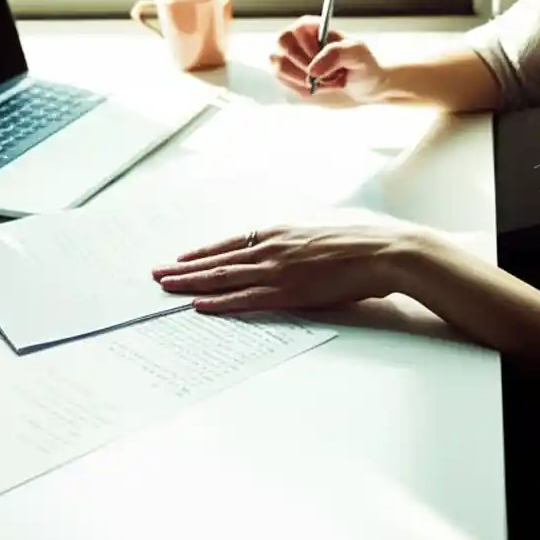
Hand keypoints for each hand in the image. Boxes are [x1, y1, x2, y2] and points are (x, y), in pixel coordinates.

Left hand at [150, 224, 423, 313]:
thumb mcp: (323, 235)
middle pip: (218, 260)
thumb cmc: (362, 245)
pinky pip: (243, 299)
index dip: (204, 252)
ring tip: (165, 287)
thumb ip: (301, 243)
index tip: (182, 257)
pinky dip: (218, 302)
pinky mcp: (286, 291)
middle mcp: (272, 248)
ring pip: (222, 277)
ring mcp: (276, 269)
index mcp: (281, 233)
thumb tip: (295, 250)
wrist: (383, 251)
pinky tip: (198, 306)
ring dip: (190, 283)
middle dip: (184, 267)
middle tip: (157, 273)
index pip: (232, 243)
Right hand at [270, 16, 386, 104]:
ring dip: (305, 80)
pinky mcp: (289, 77)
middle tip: (326, 76)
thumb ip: (337, 54)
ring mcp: (290, 59)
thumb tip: (313, 70)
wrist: (366, 85)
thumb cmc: (364, 64)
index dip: (306, 49)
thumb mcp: (358, 55)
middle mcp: (296, 40)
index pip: (294, 31)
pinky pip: (287, 84)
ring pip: (280, 69)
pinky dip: (304, 89)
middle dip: (304, 68)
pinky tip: (322, 88)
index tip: (323, 62)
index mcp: (311, 27)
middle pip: (281, 49)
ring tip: (328, 82)